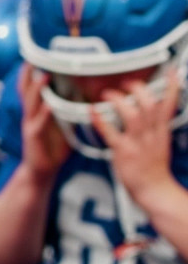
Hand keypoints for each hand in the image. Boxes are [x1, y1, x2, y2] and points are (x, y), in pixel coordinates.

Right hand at [20, 68, 68, 180]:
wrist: (41, 172)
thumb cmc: (53, 150)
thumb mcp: (63, 129)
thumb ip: (67, 114)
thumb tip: (81, 99)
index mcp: (35, 113)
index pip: (30, 89)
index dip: (30, 74)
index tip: (33, 58)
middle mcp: (29, 116)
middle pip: (25, 90)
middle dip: (27, 75)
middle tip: (31, 59)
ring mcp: (29, 125)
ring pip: (30, 103)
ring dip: (37, 90)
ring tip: (44, 77)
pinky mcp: (33, 137)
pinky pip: (38, 122)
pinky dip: (44, 112)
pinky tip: (49, 105)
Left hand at [94, 73, 178, 207]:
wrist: (155, 192)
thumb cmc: (154, 167)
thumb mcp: (161, 142)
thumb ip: (156, 124)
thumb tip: (155, 107)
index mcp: (160, 131)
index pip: (168, 105)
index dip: (170, 87)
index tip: (172, 70)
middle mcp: (151, 135)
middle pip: (150, 106)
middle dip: (139, 90)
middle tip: (126, 83)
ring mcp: (138, 144)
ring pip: (133, 116)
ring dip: (119, 101)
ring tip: (107, 94)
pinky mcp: (123, 153)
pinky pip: (112, 134)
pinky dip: (101, 121)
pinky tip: (92, 111)